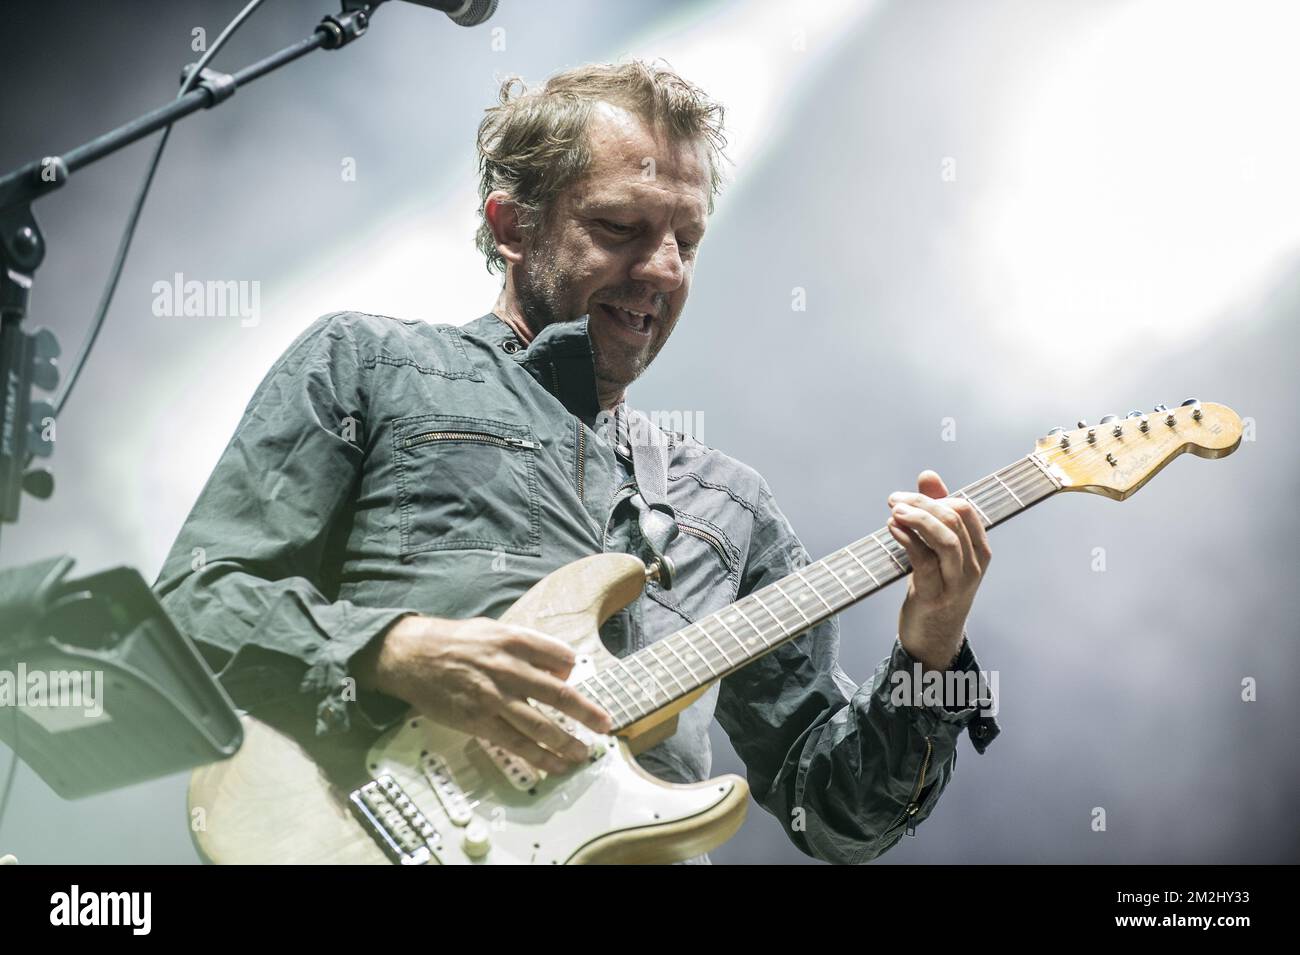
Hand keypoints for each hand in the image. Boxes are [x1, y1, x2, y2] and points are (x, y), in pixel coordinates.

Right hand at [354, 615, 612, 773]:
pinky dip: (538, 756)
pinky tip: (554, 764)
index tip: (576, 681)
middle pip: (556, 693)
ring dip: (565, 741)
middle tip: (605, 724)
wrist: (412, 656)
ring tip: (583, 753)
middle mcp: (507, 669)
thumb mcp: (494, 630)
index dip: (572, 670)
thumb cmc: (456, 643)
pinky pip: (514, 743)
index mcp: (514, 641)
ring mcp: (493, 697)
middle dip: (585, 711)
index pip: (560, 656)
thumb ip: (528, 647)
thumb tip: (561, 669)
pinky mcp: (478, 721)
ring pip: (539, 724)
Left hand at [886, 469, 991, 670]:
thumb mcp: (938, 551)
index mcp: (979, 551)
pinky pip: (925, 562)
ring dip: (917, 519)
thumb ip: (935, 512)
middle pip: (953, 520)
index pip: (965, 510)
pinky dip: (908, 540)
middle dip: (922, 504)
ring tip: (894, 510)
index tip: (906, 497)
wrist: (933, 639)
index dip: (935, 497)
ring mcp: (956, 583)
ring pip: (945, 539)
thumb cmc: (935, 588)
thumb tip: (928, 475)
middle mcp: (973, 565)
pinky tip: (892, 529)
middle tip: (894, 500)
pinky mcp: (935, 597)